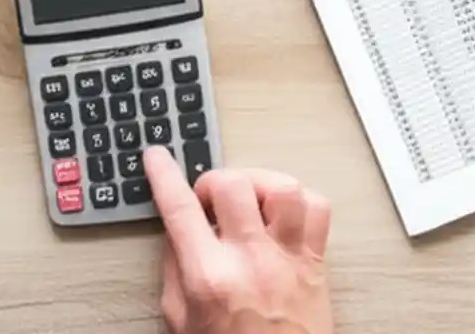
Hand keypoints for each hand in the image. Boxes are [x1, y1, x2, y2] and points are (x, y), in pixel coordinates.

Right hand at [144, 148, 333, 333]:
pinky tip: (280, 213)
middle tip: (206, 198)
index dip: (163, 175)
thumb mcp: (181, 319)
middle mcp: (251, 261)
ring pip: (282, 188)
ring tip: (247, 198)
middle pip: (232, 185)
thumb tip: (176, 231)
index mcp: (210, 277)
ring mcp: (289, 259)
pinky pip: (317, 209)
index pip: (180, 208)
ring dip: (259, 182)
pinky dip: (298, 200)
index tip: (157, 156)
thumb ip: (175, 271)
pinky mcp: (315, 263)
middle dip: (212, 180)